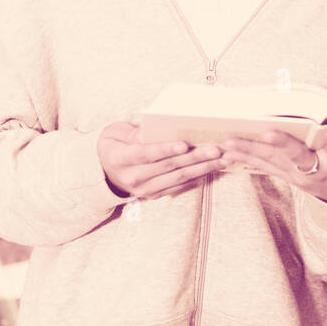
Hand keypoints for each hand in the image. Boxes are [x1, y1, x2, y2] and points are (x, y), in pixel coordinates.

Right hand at [98, 121, 227, 200]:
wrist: (104, 172)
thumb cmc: (113, 145)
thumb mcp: (114, 133)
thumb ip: (133, 132)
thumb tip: (153, 130)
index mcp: (121, 159)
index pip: (146, 153)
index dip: (165, 149)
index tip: (185, 144)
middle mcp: (133, 177)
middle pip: (168, 166)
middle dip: (195, 157)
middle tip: (216, 149)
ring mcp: (144, 189)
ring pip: (178, 178)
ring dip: (202, 169)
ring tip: (222, 160)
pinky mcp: (154, 195)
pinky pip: (179, 186)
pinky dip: (197, 178)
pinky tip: (212, 169)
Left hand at [218, 129, 326, 208]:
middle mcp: (315, 170)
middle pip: (297, 157)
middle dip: (281, 145)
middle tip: (266, 133)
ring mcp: (296, 174)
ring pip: (271, 161)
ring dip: (249, 151)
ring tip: (229, 141)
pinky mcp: (283, 174)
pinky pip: (261, 165)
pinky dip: (243, 156)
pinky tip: (224, 148)